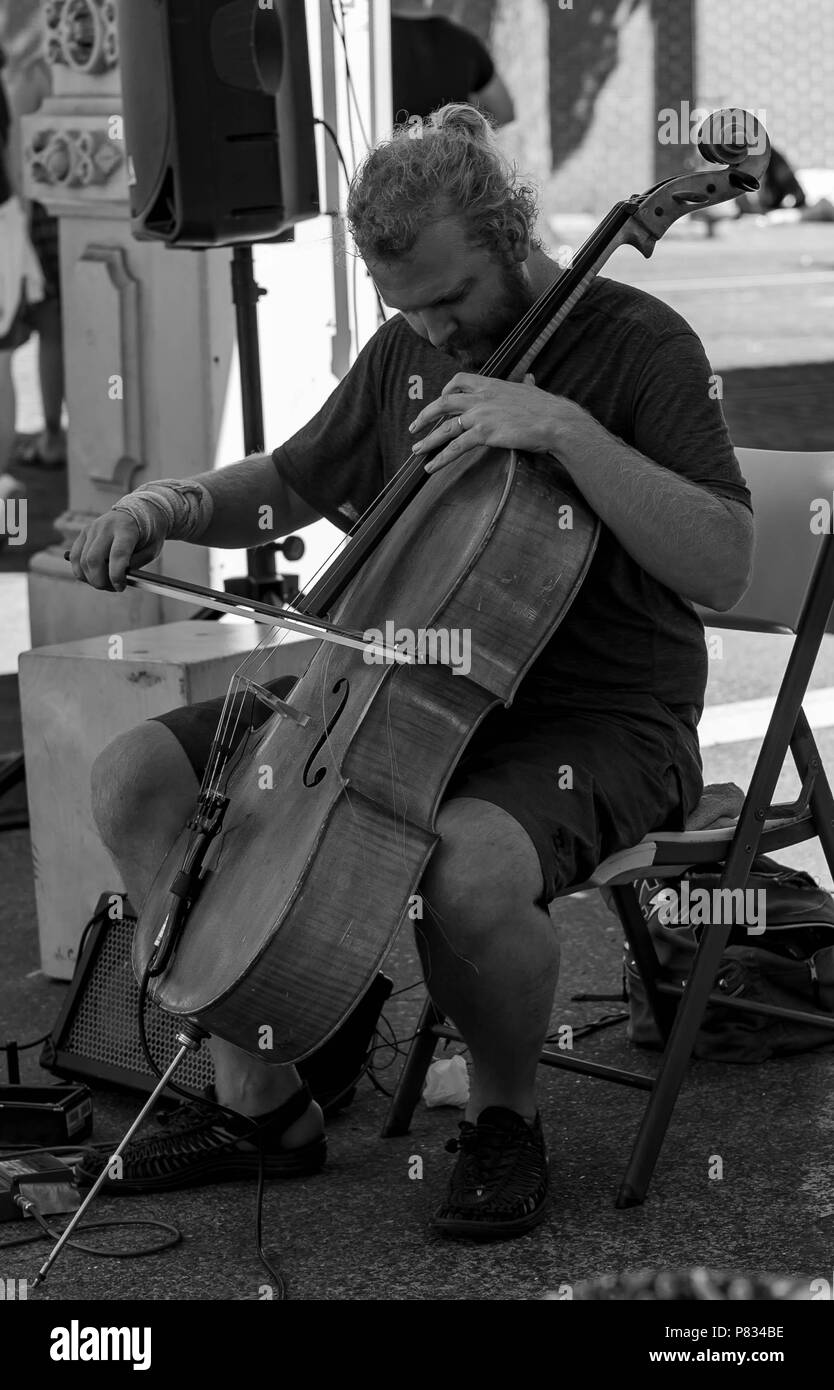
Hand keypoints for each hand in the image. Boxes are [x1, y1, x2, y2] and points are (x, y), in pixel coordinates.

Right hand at [68, 512, 162, 591]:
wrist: (137, 513)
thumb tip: (117, 582)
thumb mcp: (150, 551)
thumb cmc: (147, 536)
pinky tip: (92, 576)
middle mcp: (106, 526)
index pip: (117, 554)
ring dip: (90, 579)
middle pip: (93, 559)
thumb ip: (134, 566)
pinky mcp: (83, 532)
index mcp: (126, 529)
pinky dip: (81, 571)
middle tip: (112, 588)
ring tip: (104, 583)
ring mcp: (92, 528)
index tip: (120, 587)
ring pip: (81, 561)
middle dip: (100, 581)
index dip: (116, 575)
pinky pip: (75, 557)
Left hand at [409, 372, 587, 473]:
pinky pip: (456, 446)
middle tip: (414, 427)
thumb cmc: (548, 408)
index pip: (459, 380)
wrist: (556, 421)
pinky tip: (431, 467)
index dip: (445, 389)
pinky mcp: (484, 433)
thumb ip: (526, 384)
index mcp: (491, 384)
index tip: (439, 399)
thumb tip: (530, 378)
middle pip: (443, 402)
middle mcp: (481, 397)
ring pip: (445, 427)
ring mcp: (481, 414)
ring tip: (416, 450)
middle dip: (425, 415)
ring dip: (428, 439)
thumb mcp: (532, 390)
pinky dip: (441, 457)